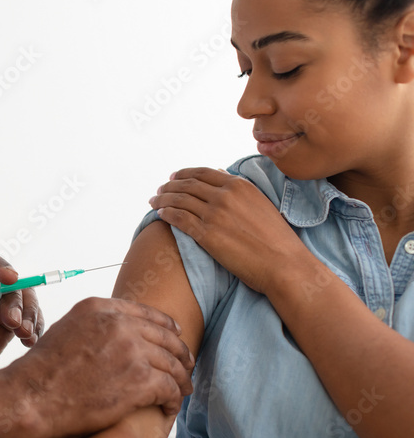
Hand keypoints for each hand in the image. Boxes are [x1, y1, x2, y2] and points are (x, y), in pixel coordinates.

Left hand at [0, 251, 43, 376]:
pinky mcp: (9, 321)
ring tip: (25, 334)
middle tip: (12, 323)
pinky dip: (35, 327)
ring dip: (29, 314)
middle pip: (8, 281)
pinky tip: (30, 341)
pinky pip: (29, 318)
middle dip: (15, 300)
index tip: (10, 278)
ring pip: (24, 298)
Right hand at [15, 297, 193, 437]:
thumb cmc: (40, 373)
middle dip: (179, 353)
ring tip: (183, 390)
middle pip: (165, 336)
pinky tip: (171, 407)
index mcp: (99, 308)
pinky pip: (170, 387)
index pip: (145, 313)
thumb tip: (105, 334)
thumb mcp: (64, 332)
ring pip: (172, 363)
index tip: (175, 336)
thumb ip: (90, 328)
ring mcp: (131, 351)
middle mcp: (118, 324)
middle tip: (186, 366)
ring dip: (181, 378)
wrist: (31, 398)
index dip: (165, 326)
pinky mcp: (140, 381)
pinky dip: (174, 399)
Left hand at [149, 167, 308, 293]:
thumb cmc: (276, 239)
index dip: (184, 174)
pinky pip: (179, 219)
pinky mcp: (207, 234)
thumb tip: (221, 174)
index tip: (174, 177)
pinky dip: (166, 214)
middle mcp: (225, 196)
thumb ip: (240, 190)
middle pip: (187, 185)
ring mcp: (215, 214)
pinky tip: (160, 215)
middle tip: (159, 190)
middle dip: (169, 186)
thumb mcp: (260, 204)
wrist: (284, 264)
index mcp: (240, 186)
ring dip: (162, 199)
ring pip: (179, 200)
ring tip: (154, 202)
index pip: (203, 173)